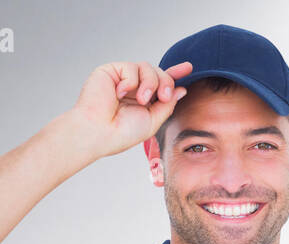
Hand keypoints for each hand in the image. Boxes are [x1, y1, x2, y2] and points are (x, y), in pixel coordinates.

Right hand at [67, 60, 192, 158]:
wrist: (100, 132)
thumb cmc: (123, 132)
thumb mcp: (153, 120)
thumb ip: (167, 104)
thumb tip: (181, 90)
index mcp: (145, 100)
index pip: (162, 83)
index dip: (175, 74)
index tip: (189, 68)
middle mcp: (135, 87)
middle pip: (159, 73)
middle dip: (166, 82)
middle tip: (163, 96)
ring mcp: (123, 78)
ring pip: (148, 67)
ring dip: (150, 84)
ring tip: (140, 100)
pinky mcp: (112, 70)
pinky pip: (132, 67)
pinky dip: (130, 82)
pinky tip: (119, 94)